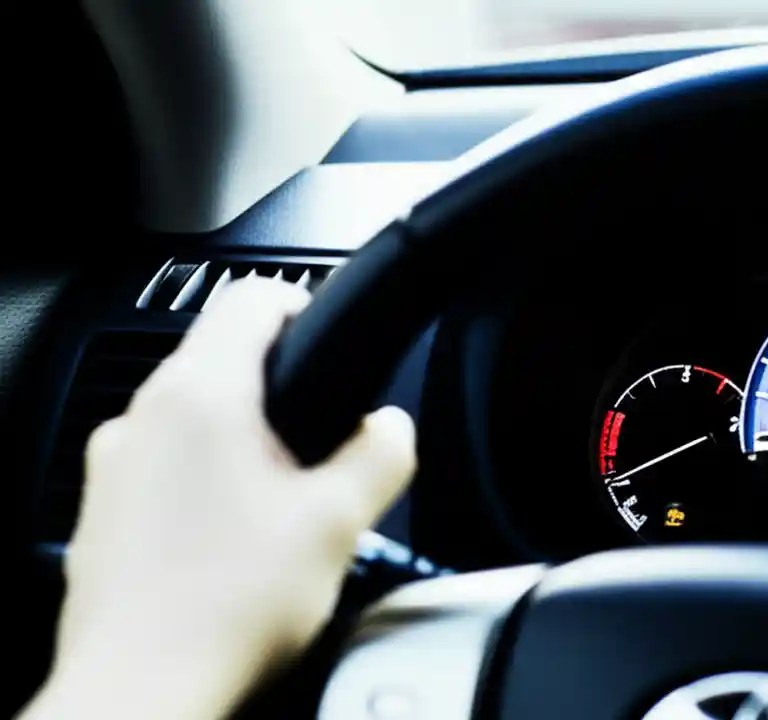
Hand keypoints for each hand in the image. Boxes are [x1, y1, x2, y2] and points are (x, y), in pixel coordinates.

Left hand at [21, 278, 415, 719]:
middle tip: (321, 453)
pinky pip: (161, 468)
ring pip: (191, 418)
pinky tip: (233, 545)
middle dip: (277, 392)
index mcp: (201, 396)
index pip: (252, 297)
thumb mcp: (338, 522)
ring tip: (281, 510)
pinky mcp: (100, 512)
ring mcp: (112, 465)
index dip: (304, 306)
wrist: (142, 692)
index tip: (330, 345)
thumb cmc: (228, 608)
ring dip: (239, 441)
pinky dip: (202, 484)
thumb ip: (381, 453)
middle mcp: (141, 418)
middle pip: (220, 358)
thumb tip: (393, 426)